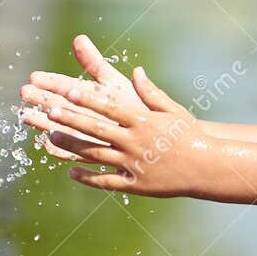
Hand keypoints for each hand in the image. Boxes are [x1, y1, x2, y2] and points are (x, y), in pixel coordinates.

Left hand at [18, 34, 204, 196]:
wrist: (207, 167)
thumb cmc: (192, 135)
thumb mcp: (173, 110)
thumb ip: (151, 92)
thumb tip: (137, 72)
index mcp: (143, 121)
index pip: (109, 107)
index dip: (87, 99)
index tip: (68, 91)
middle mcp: (135, 141)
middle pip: (97, 129)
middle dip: (72, 119)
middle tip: (49, 111)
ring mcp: (134, 164)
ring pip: (96, 154)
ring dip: (72, 145)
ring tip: (51, 137)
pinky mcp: (136, 184)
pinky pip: (106, 180)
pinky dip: (87, 177)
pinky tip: (70, 172)